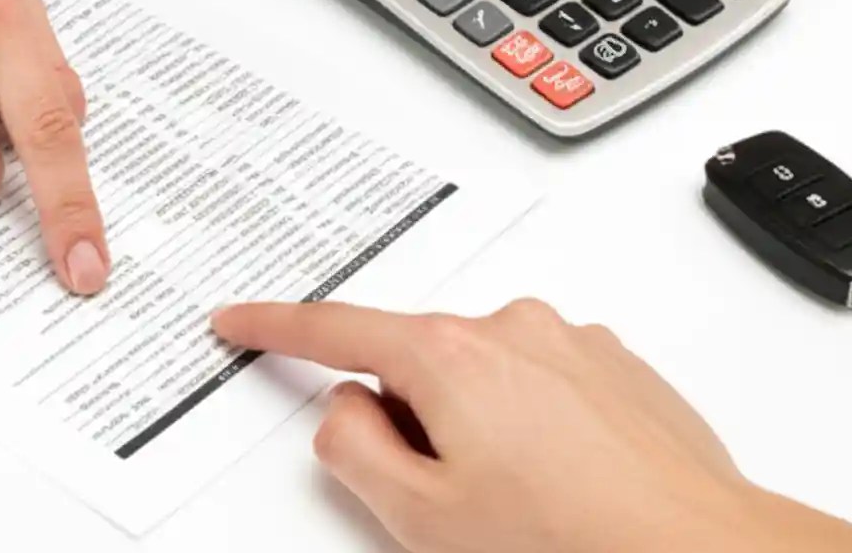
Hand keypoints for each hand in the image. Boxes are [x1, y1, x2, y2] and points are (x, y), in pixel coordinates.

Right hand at [213, 299, 851, 552]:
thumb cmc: (573, 542)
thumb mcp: (422, 516)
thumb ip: (352, 448)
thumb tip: (347, 409)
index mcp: (449, 355)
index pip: (334, 330)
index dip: (274, 327)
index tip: (240, 321)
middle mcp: (509, 328)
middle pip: (414, 360)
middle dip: (410, 416)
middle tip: (449, 492)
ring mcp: (567, 341)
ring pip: (479, 372)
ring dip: (476, 421)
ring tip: (522, 495)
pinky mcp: (610, 362)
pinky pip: (538, 379)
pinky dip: (530, 420)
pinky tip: (561, 480)